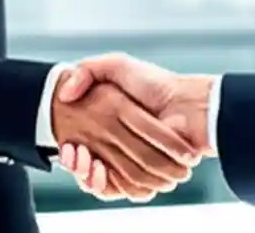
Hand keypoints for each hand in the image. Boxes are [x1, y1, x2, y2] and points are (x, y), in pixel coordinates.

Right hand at [50, 68, 198, 202]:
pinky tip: (100, 170)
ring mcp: (133, 163)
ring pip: (101, 182)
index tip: (66, 144)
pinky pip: (122, 189)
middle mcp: (120, 146)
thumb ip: (88, 70)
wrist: (189, 106)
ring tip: (86, 161)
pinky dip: (108, 185)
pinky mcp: (146, 176)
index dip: (70, 149)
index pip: (79, 145)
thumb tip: (64, 93)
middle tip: (73, 153)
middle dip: (76, 164)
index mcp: (111, 124)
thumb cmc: (156, 83)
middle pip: (87, 167)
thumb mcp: (116, 65)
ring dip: (87, 176)